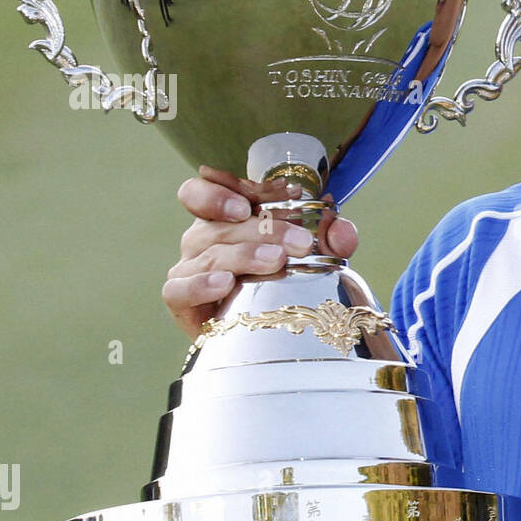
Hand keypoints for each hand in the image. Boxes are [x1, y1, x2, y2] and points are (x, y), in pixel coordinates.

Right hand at [161, 165, 358, 338]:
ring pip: (208, 252)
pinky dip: (200, 284)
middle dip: (266, 228)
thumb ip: (331, 239)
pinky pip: (178, 289)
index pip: (213, 186)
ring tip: (276, 261)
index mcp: (226, 216)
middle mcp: (203, 237)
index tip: (279, 195)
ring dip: (245, 254)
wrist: (261, 335)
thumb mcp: (314, 257)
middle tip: (301, 241)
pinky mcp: (180, 300)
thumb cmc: (283, 285)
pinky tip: (225, 283)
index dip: (238, 185)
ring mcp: (189, 267)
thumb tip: (342, 230)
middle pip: (222, 221)